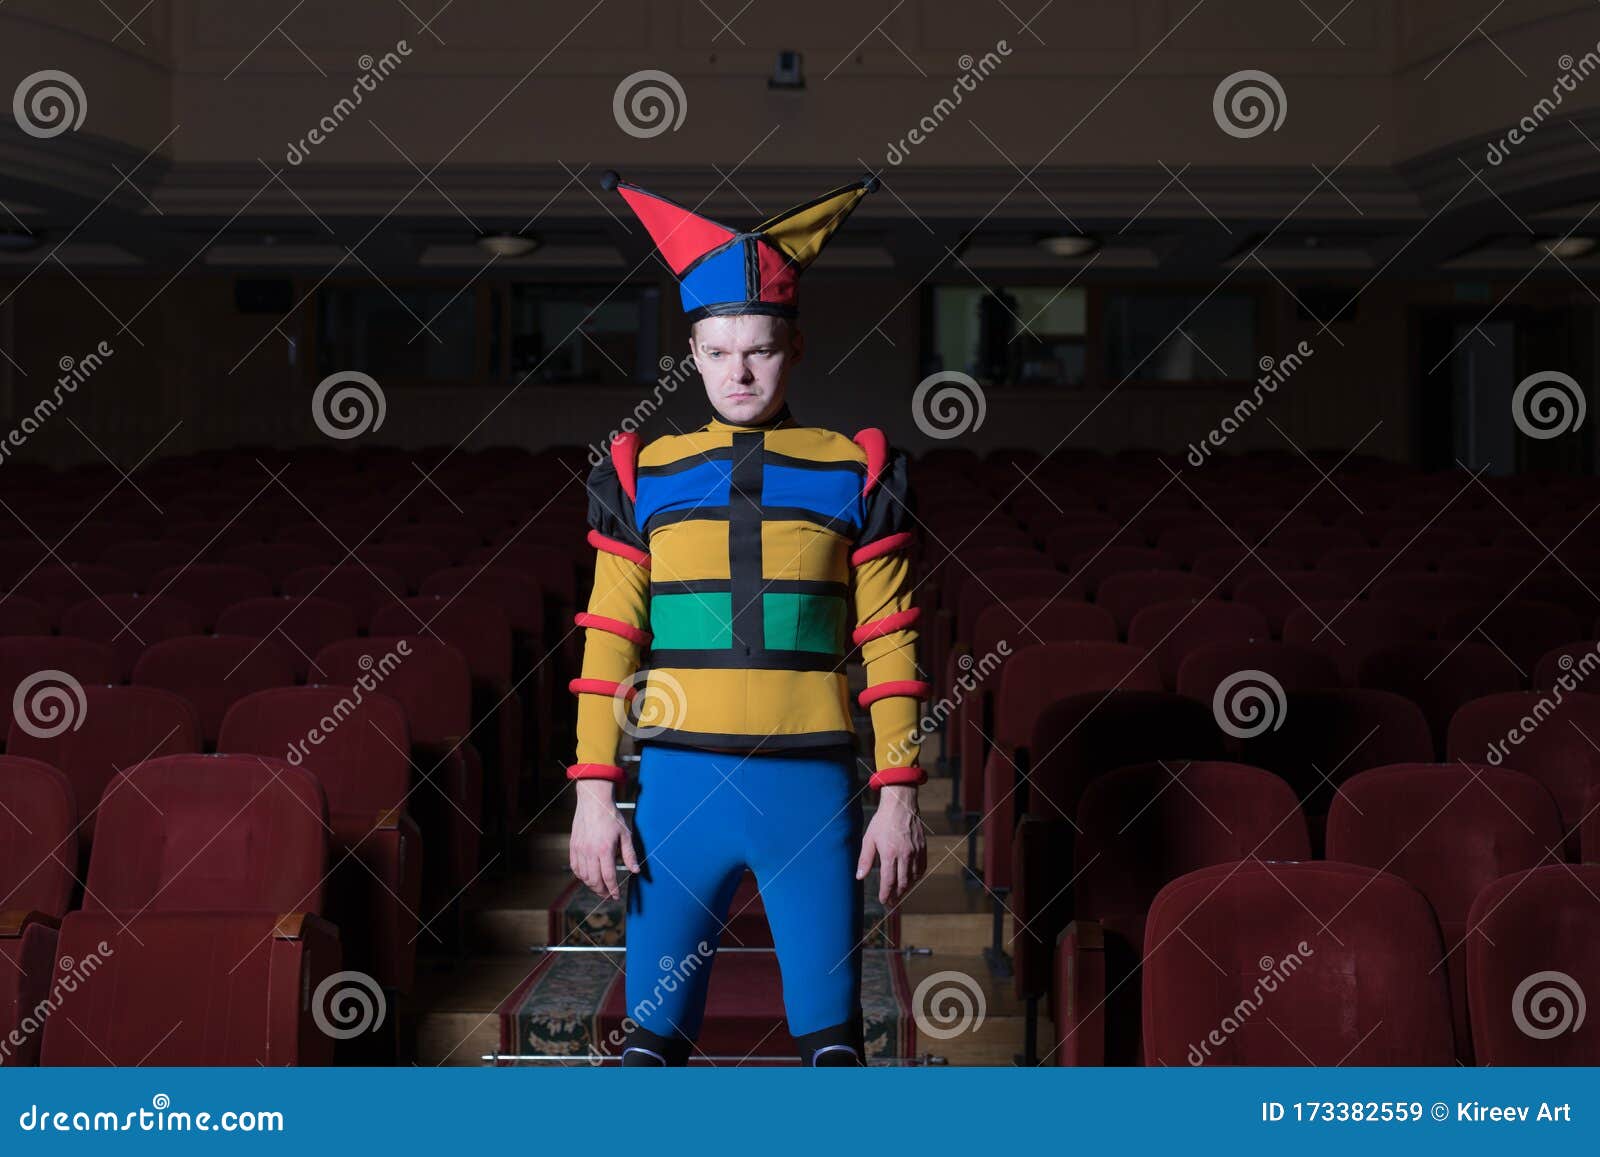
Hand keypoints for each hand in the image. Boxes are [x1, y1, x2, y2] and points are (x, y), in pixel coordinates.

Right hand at [569, 779, 639, 899]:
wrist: (593, 802)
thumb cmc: (611, 816)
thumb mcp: (625, 834)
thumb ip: (629, 854)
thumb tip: (635, 870)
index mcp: (605, 850)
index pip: (608, 877)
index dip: (613, 890)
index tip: (616, 896)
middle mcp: (590, 852)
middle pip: (594, 880)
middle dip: (602, 891)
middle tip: (608, 895)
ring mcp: (580, 850)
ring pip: (583, 876)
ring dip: (591, 885)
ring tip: (599, 888)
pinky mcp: (573, 846)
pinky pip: (575, 867)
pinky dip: (581, 876)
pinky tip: (587, 877)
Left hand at [856, 784, 925, 904]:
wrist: (901, 805)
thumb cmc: (882, 821)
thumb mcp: (869, 839)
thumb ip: (865, 859)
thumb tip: (859, 876)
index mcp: (890, 854)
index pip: (889, 881)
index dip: (886, 894)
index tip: (884, 901)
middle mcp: (905, 855)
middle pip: (903, 883)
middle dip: (897, 895)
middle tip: (892, 902)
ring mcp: (915, 852)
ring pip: (913, 878)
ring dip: (906, 888)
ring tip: (899, 893)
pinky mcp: (922, 848)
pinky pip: (921, 868)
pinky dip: (916, 877)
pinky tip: (911, 880)